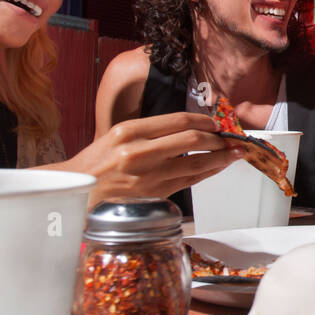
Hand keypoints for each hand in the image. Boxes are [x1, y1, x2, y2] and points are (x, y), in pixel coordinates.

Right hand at [56, 112, 240, 202]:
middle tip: (230, 137)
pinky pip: (190, 181)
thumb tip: (190, 127)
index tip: (216, 122)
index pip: (178, 120)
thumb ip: (152, 130)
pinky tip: (217, 167)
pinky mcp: (155, 194)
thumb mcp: (119, 134)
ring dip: (221, 157)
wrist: (80, 191)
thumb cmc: (99, 161)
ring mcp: (149, 176)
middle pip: (192, 139)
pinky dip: (208, 172)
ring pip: (196, 162)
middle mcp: (140, 152)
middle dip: (218, 137)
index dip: (204, 119)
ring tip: (234, 153)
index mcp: (130, 131)